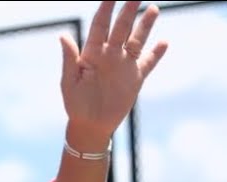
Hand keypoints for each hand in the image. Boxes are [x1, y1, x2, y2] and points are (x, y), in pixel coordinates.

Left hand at [60, 1, 168, 144]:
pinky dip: (156, 53)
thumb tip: (62, 35)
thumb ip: (69, 59)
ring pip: (136, 40)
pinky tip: (164, 43)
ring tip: (153, 9)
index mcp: (92, 53)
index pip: (99, 25)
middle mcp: (109, 55)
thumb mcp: (69, 82)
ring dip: (145, 25)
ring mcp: (124, 65)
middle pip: (121, 27)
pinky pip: (148, 62)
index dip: (105, 9)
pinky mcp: (135, 78)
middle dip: (128, 10)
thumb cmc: (75, 103)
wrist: (90, 125)